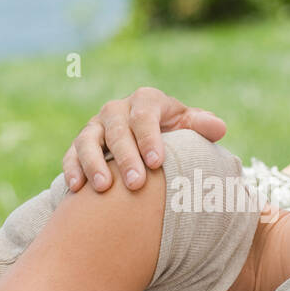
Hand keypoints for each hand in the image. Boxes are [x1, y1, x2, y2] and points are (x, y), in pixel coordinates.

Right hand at [62, 86, 226, 192]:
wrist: (147, 144)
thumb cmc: (174, 136)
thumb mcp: (189, 128)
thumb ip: (202, 126)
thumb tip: (218, 128)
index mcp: (146, 101)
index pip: (145, 115)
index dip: (149, 137)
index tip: (157, 162)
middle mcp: (117, 110)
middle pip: (117, 130)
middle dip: (126, 157)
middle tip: (136, 183)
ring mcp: (95, 127)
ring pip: (88, 141)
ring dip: (94, 163)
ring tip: (104, 188)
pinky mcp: (78, 145)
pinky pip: (71, 155)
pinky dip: (72, 169)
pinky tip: (78, 188)